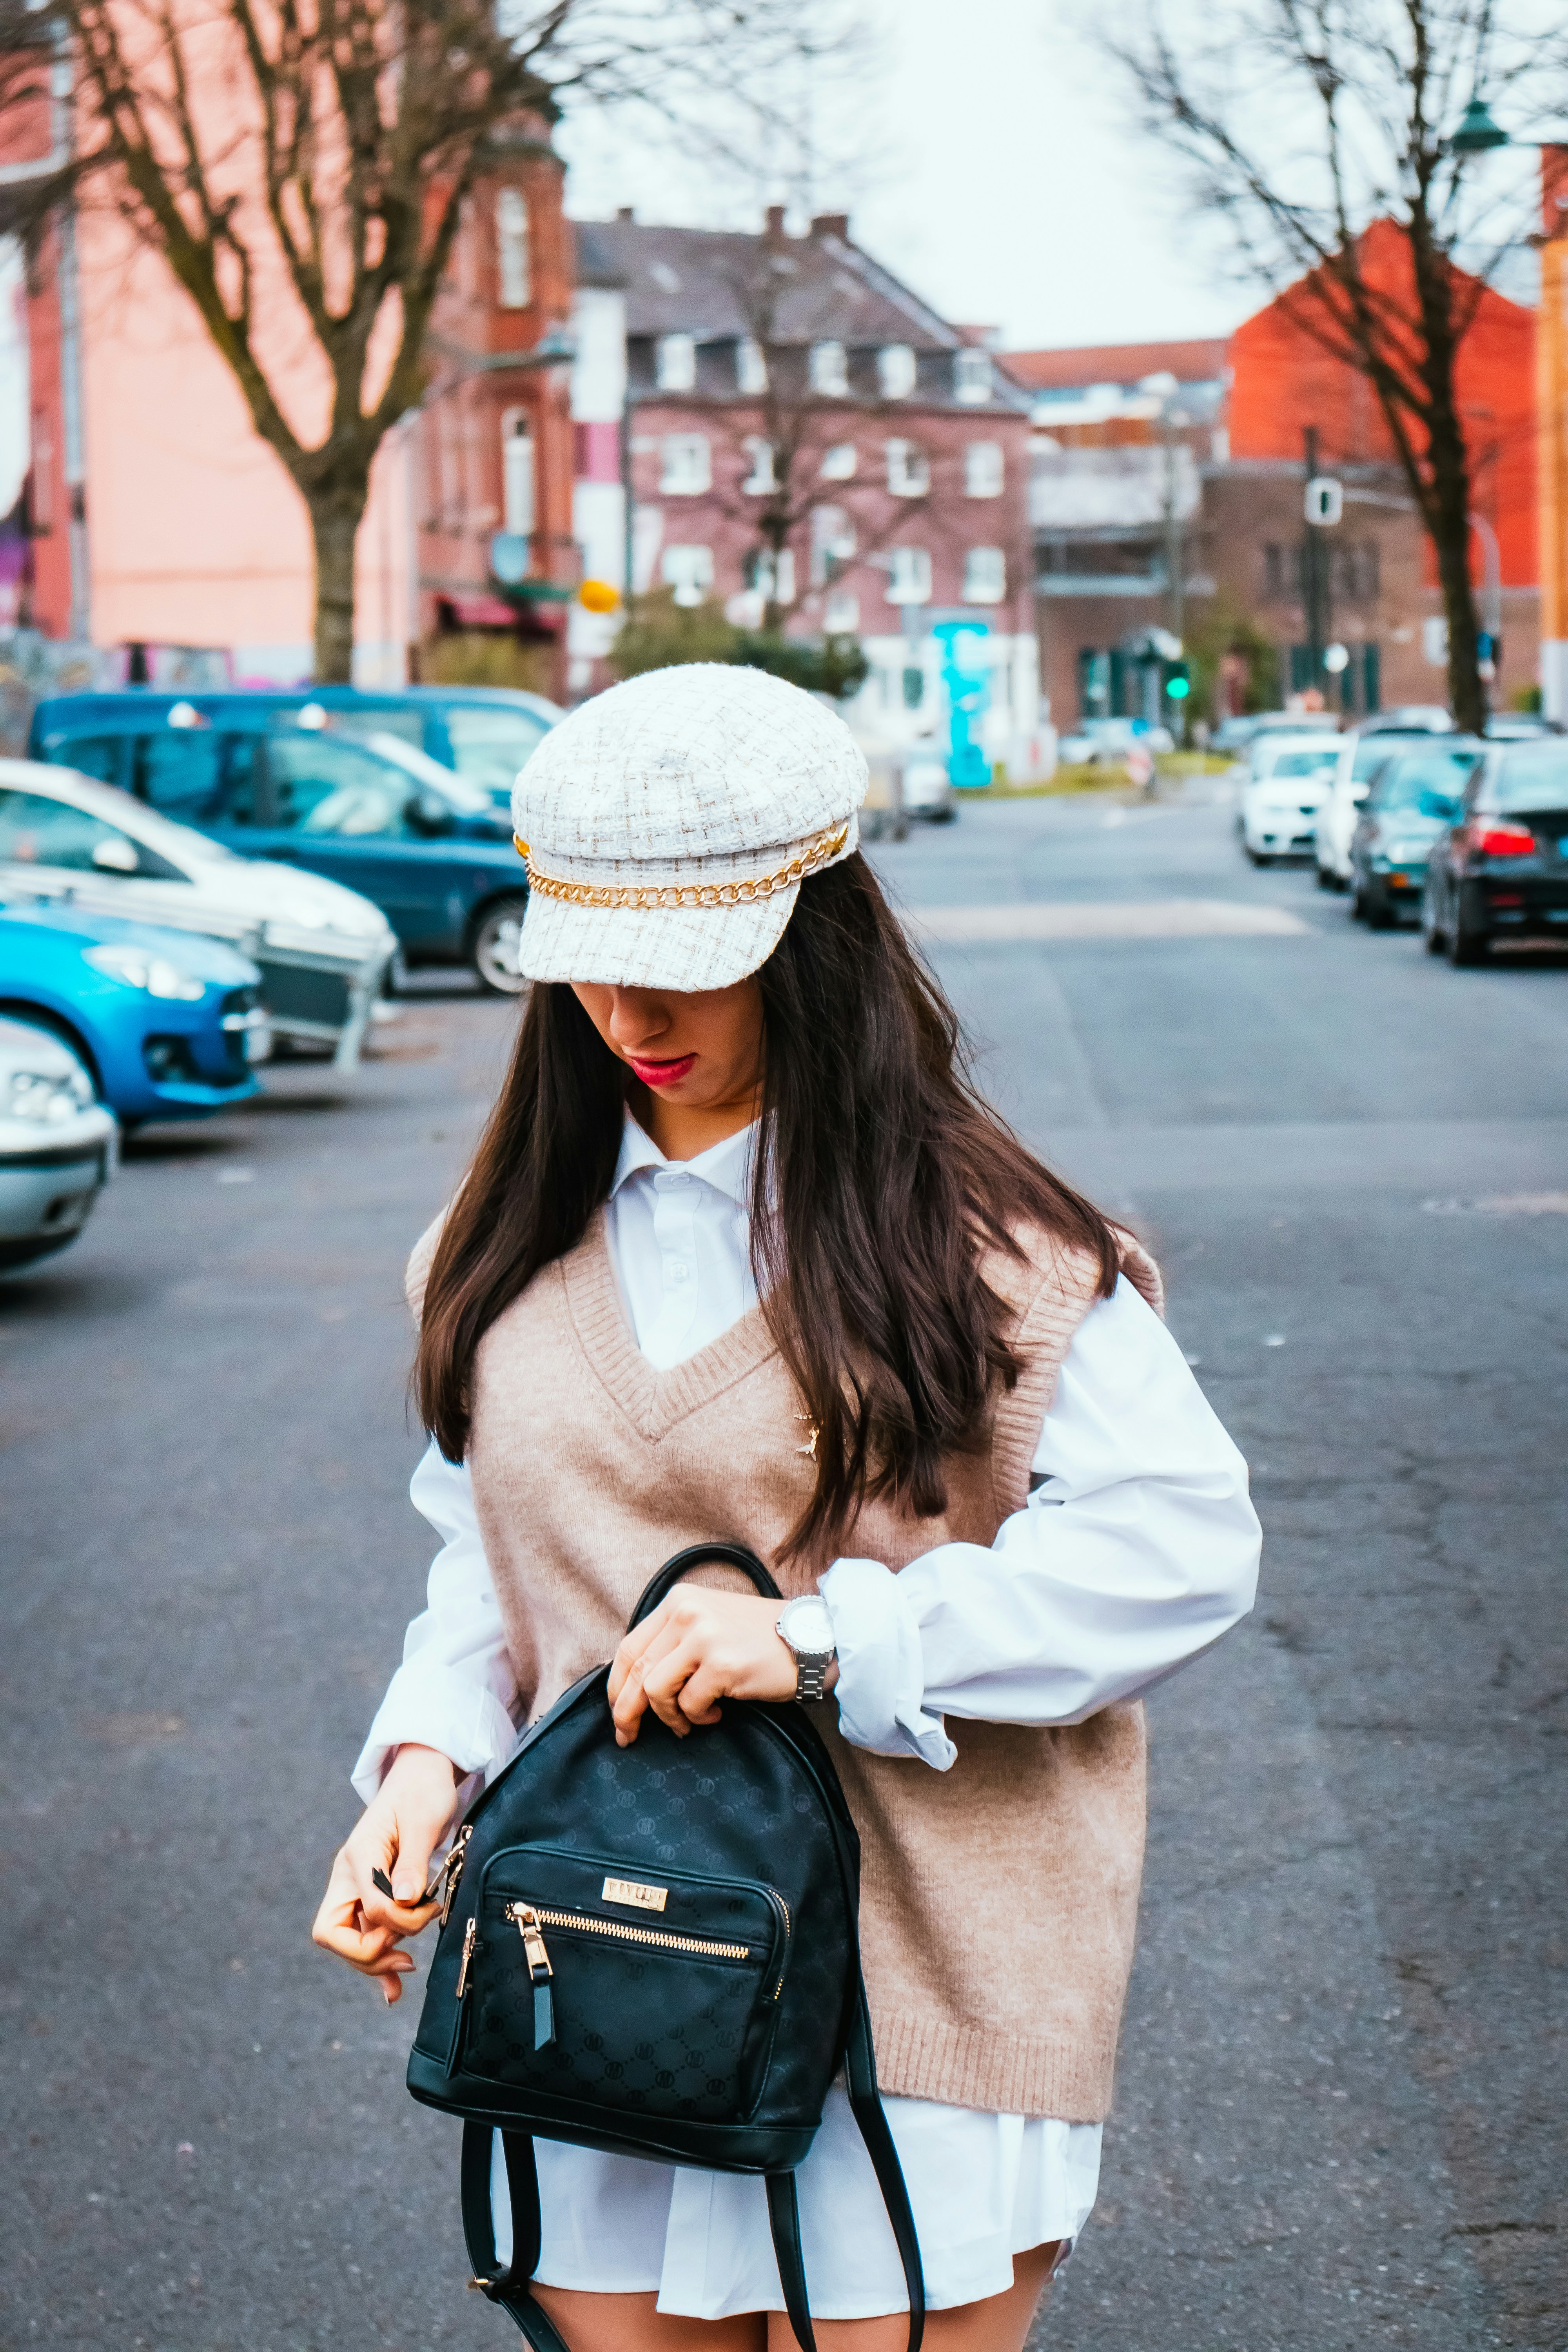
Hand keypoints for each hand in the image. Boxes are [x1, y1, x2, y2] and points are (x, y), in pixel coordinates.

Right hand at [311, 1744, 461, 2002]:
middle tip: (409, 1951)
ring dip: (375, 1960)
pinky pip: (363, 1935)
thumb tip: (404, 1900)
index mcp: (358, 1854)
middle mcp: (349, 1874)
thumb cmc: (423, 1792)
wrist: (421, 1776)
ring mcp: (355, 1886)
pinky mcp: (369, 1894)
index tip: (427, 1911)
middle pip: (334, 1933)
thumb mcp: (424, 1820)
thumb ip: (412, 1861)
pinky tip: (391, 1989)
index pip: (365, 1907)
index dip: (395, 1922)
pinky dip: (376, 1962)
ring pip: (348, 1940)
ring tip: (407, 1967)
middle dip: (370, 1952)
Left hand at [607, 1588, 834, 1745]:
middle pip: (636, 1671)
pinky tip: (715, 1713)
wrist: (813, 1637)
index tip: (617, 1709)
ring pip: (655, 1689)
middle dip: (626, 1710)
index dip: (616, 1685)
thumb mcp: (711, 1622)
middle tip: (627, 1736)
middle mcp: (686, 1613)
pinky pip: (688, 1704)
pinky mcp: (722, 1664)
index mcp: (679, 1601)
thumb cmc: (761, 1637)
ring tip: (690, 1721)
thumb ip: (675, 1641)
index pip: (630, 1646)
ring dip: (669, 1716)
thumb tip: (636, 1683)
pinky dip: (697, 1717)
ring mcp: (704, 1637)